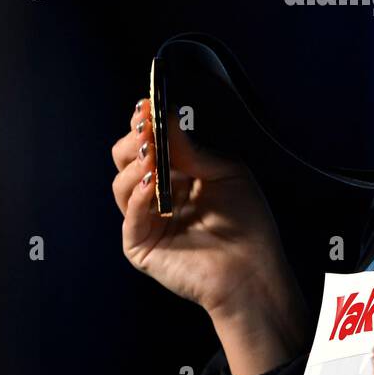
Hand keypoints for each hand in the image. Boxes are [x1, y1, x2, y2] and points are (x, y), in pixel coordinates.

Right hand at [111, 96, 309, 374]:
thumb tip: (163, 117)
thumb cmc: (247, 222)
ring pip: (120, 184)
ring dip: (135, 166)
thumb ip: (191, 149)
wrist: (253, 268)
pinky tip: (153, 186)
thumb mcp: (224, 172)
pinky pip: (130, 216)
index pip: (148, 142)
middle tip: (147, 131)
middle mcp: (156, 194)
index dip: (143, 123)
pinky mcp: (140, 244)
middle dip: (133, 141)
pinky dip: (138, 197)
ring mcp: (145, 219)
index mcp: (176, 174)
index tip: (147, 106)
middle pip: (125, 159)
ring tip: (153, 158)